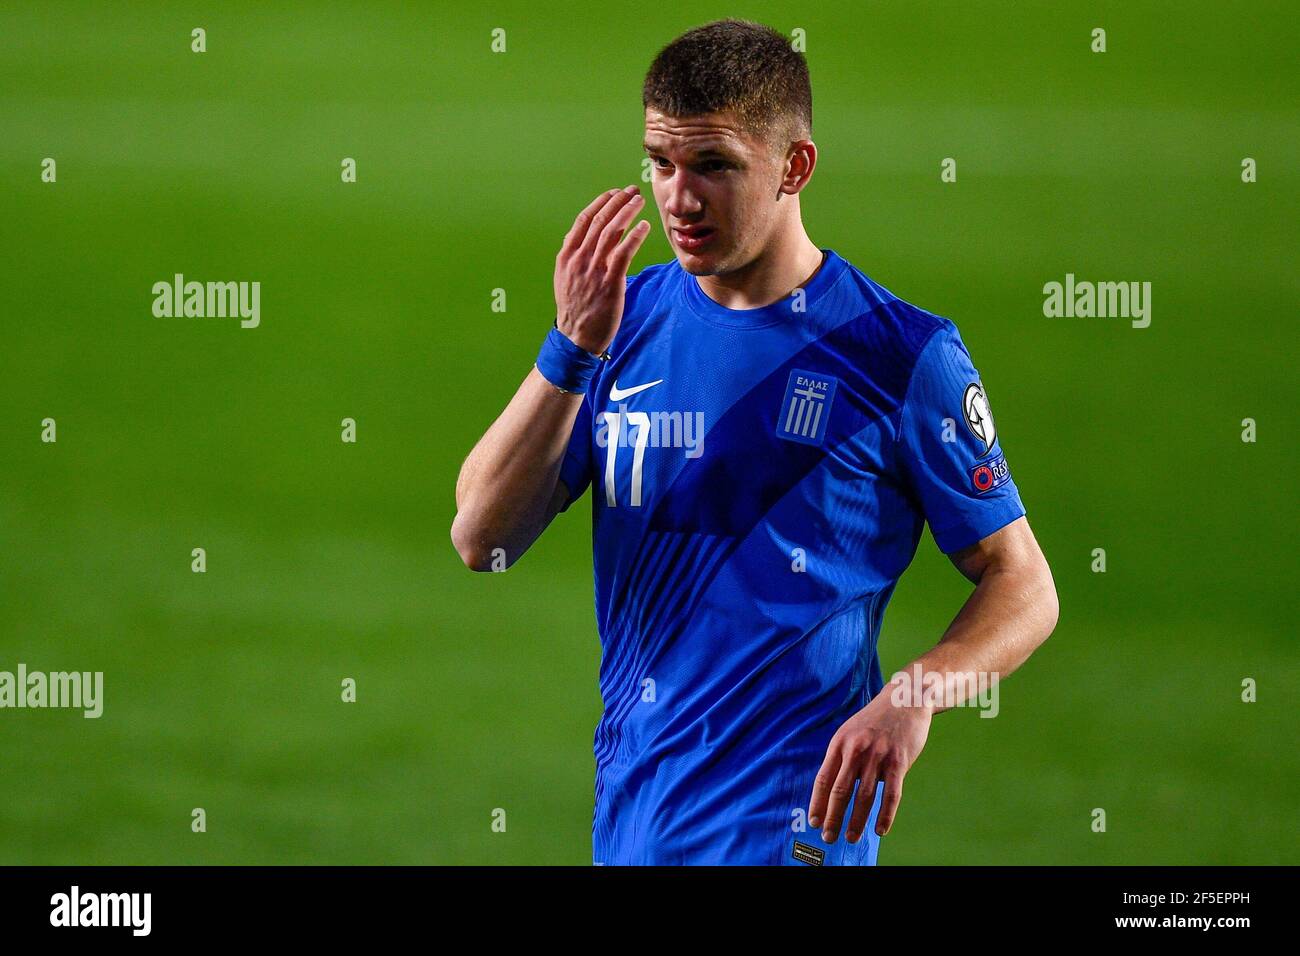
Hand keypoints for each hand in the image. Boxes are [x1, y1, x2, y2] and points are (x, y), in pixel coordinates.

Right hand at [554, 185, 650, 354]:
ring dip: (628, 212)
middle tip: (632, 191)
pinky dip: (635, 236)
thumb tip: (588, 241)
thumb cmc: (575, 309)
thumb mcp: (566, 278)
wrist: (576, 337)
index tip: (614, 193)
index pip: (584, 219)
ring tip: (640, 201)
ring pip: (612, 231)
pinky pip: (624, 252)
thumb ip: (576, 258)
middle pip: (600, 220)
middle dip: (618, 201)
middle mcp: (579, 258)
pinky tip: (644, 226)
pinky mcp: (610, 282)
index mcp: (567, 255)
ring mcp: (594, 270)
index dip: (601, 203)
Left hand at [808, 681, 932, 843]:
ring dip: (857, 821)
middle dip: (833, 817)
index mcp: (840, 743)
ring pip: (864, 796)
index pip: (824, 778)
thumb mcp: (851, 731)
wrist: (905, 700)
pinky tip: (880, 829)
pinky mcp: (899, 761)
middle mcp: (856, 749)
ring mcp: (878, 756)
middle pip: (841, 790)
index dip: (818, 802)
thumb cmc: (875, 720)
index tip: (814, 821)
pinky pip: (891, 794)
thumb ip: (841, 756)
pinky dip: (885, 815)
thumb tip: (831, 788)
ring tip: (851, 837)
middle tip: (828, 837)